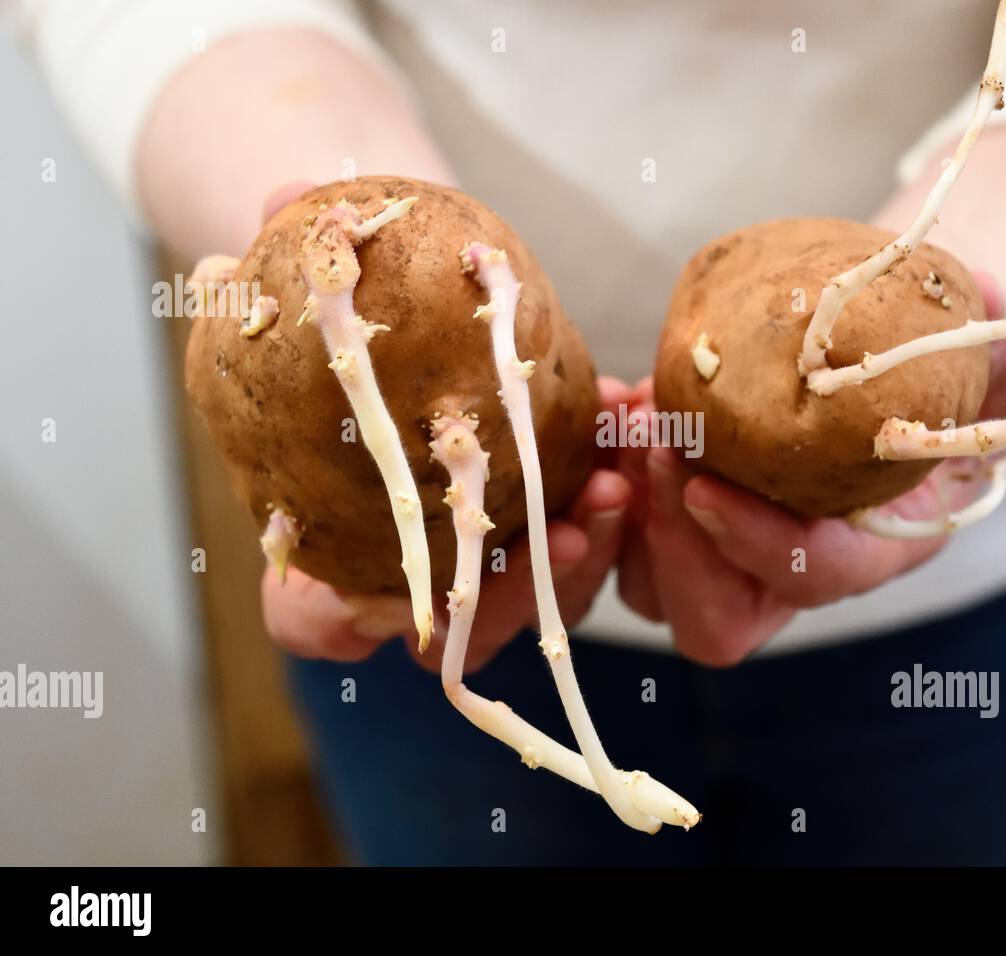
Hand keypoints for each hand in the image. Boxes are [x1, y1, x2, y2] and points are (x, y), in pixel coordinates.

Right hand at [256, 183, 630, 673]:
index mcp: (317, 545)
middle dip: (522, 590)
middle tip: (567, 531)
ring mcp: (476, 555)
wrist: (391, 307)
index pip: (316, 622)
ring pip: (539, 591)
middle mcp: (400, 570)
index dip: (353, 621)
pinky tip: (627, 424)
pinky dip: (609, 487)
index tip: (405, 596)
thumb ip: (277, 278)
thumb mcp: (301, 296)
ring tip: (619, 479)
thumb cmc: (334, 322)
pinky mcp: (536, 518)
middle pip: (459, 625)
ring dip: (588, 545)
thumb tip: (264, 224)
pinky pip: (580, 526)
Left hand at [617, 275, 1005, 667]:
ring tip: (628, 423)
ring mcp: (732, 547)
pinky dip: (607, 475)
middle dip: (674, 548)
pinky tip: (618, 401)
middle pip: (717, 620)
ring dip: (625, 518)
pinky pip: (622, 532)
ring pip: (652, 588)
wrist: (888, 351)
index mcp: (880, 543)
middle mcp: (797, 566)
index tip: (709, 482)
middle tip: (653, 449)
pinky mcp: (682, 510)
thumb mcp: (995, 352)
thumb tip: (995, 311)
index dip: (762, 547)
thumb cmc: (943, 358)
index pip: (815, 579)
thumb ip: (1003, 352)